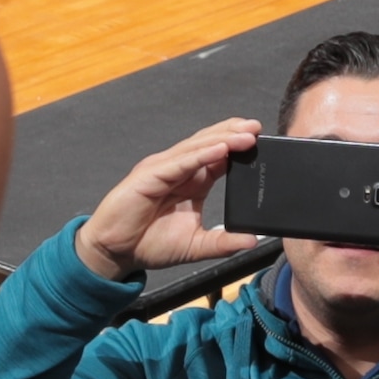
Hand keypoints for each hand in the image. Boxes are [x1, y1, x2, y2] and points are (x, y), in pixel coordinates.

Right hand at [75, 118, 263, 280]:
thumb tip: (253, 241)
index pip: (218, 156)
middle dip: (234, 133)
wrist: (115, 252)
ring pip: (197, 147)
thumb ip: (223, 242)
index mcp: (192, 182)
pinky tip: (220, 149)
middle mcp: (178, 170)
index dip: (238, 147)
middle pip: (209, 143)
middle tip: (258, 126)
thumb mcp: (195, 245)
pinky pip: (180, 162)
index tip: (262, 141)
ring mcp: (163, 169)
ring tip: (247, 134)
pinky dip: (201, 154)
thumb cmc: (149, 244)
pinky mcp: (149, 175)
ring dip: (222, 139)